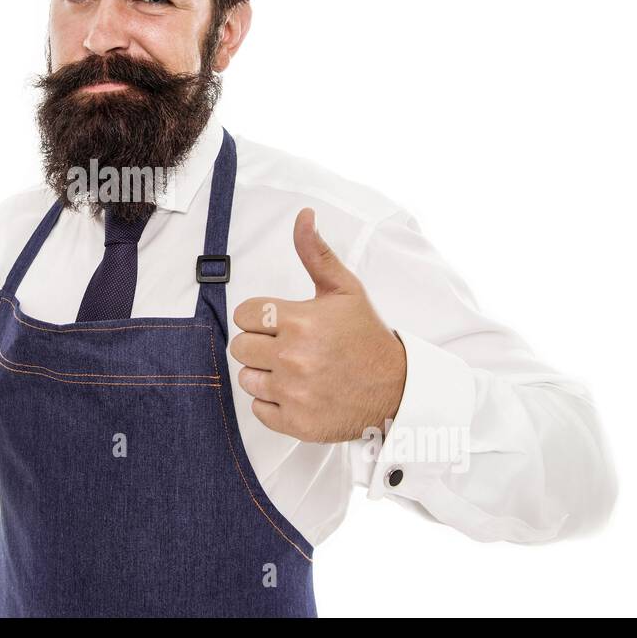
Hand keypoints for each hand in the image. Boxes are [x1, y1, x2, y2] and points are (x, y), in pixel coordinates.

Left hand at [228, 208, 405, 443]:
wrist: (396, 389)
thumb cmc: (366, 336)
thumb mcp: (345, 290)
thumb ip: (316, 253)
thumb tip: (303, 216)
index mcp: (299, 320)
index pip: (244, 314)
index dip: (262, 317)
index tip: (283, 323)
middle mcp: (293, 357)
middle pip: (240, 346)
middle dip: (260, 344)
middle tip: (289, 347)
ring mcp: (293, 392)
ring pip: (246, 378)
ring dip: (264, 374)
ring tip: (295, 370)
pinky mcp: (295, 422)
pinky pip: (258, 409)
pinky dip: (273, 404)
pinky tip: (298, 393)